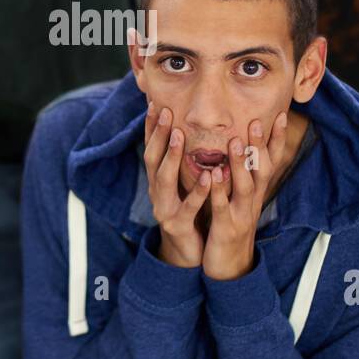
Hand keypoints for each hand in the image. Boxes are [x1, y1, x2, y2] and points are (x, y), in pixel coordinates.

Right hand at [144, 103, 209, 267]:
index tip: (154, 104)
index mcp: (158, 182)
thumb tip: (183, 132)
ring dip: (170, 156)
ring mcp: (164, 209)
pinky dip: (197, 191)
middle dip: (157, 134)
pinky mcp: (178, 225)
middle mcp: (156, 192)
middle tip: (164, 111)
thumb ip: (180, 165)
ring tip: (178, 135)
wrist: (186, 254)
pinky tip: (207, 176)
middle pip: (153, 159)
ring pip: (164, 180)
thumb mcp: (181, 187)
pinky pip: (188, 206)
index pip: (152, 149)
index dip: (151, 128)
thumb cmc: (188, 214)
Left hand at [202, 111, 287, 280]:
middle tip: (259, 120)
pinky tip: (212, 175)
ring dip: (242, 164)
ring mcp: (242, 215)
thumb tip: (247, 146)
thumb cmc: (232, 225)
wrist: (229, 267)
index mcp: (257, 192)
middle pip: (263, 170)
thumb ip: (244, 175)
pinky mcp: (226, 228)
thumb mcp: (242, 199)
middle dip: (262, 145)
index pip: (272, 161)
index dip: (277, 139)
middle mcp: (254, 201)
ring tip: (236, 141)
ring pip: (246, 187)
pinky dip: (218, 191)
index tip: (281, 114)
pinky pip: (222, 208)